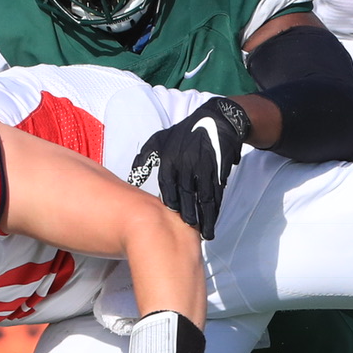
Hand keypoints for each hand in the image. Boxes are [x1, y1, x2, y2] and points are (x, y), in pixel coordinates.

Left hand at [128, 96, 251, 237]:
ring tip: (206, 233)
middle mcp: (187, 163)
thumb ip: (144, 158)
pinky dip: (217, 206)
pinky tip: (215, 216)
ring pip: (204, 195)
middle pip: (187, 194)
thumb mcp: (160, 139)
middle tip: (189, 229)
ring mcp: (205, 166)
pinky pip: (217, 190)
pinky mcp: (220, 168)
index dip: (171, 201)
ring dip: (206, 215)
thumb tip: (132, 178)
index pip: (168, 185)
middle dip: (188, 214)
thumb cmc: (184, 132)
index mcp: (170, 158)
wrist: (216, 119)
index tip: (172, 216)